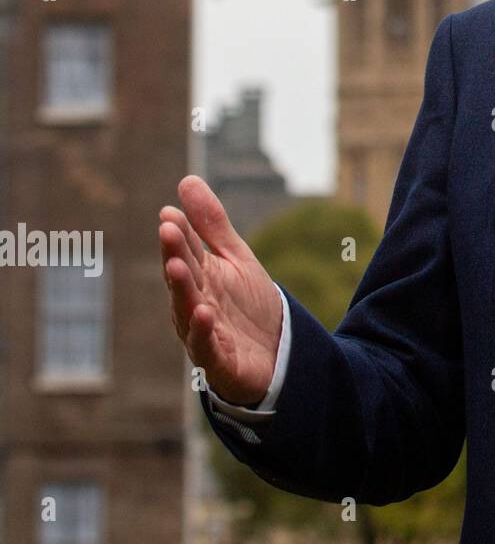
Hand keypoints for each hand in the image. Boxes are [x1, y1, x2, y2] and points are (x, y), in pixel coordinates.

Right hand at [159, 174, 281, 406]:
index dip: (179, 234)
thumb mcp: (235, 258)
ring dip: (181, 289)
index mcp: (198, 279)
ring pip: (187, 311)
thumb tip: (187, 180)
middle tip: (168, 229)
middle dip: (175, 255)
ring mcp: (204, 335)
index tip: (170, 213)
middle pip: (183, 278)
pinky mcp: (219, 363)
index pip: (185, 252)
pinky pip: (207, 347)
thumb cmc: (248, 305)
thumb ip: (211, 224)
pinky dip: (203, 331)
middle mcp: (194, 306)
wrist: (277, 354)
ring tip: (176, 265)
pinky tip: (203, 312)